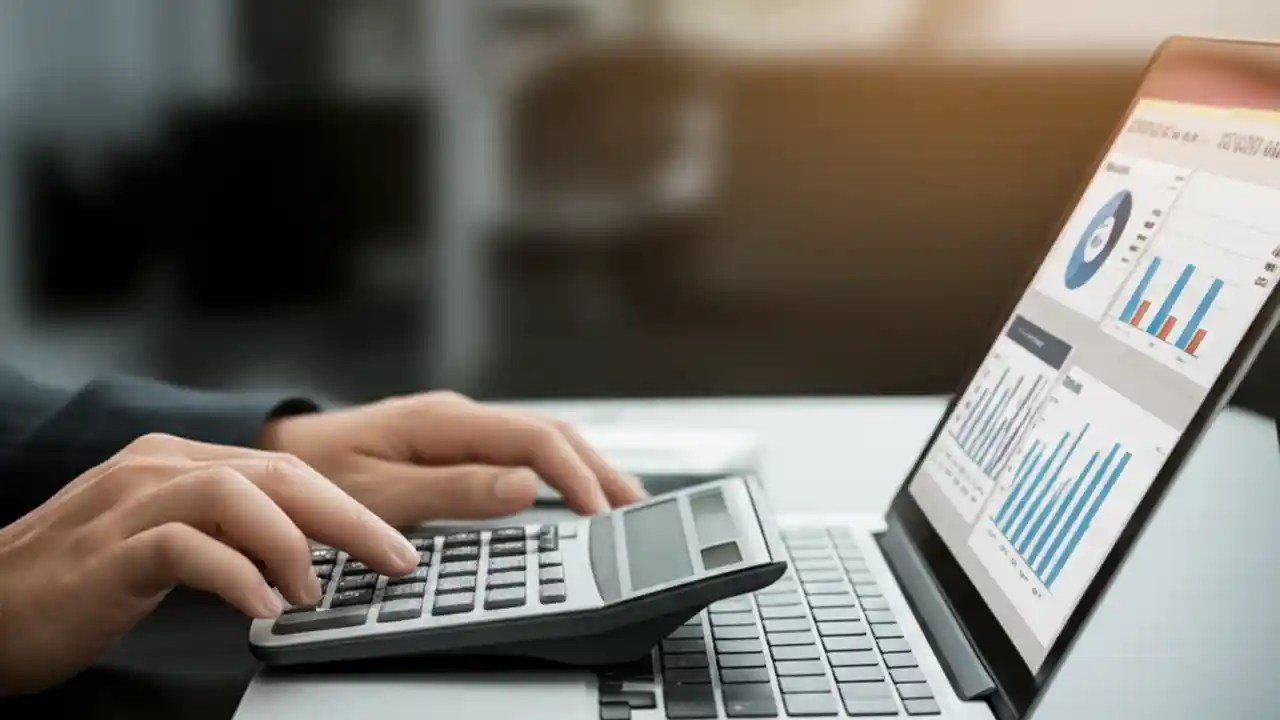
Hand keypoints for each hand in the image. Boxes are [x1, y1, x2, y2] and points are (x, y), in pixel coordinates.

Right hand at [0, 433, 420, 695]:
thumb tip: (307, 560)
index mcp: (178, 460)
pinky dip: (235, 575)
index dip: (347, 508)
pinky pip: (186, 547)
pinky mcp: (107, 549)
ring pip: (239, 494)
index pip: (285, 470)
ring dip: (292, 545)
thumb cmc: (76, 584)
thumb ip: (228, 537)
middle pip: (278, 473)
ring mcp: (129, 502)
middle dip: (348, 519)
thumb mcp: (167, 545)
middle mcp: (158, 466)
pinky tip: (261, 607)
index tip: (394, 546)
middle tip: (394, 561)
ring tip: (313, 594)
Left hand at [258, 391, 646, 524]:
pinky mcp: (455, 438)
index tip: (600, 515)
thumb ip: (454, 490)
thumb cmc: (318, 476)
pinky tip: (573, 488)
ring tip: (621, 500)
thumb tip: (526, 486)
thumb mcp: (380, 493)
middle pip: (550, 432)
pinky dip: (557, 468)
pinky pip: (520, 447)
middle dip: (598, 469)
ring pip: (541, 437)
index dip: (575, 477)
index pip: (534, 439)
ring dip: (584, 467)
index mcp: (443, 420)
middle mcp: (458, 413)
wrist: (278, 453)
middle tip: (635, 510)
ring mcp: (459, 423)